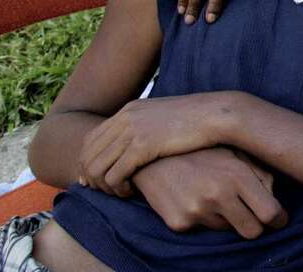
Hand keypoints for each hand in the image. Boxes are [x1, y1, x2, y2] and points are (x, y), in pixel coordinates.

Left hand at [80, 94, 225, 195]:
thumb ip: (146, 126)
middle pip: (88, 154)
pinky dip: (117, 188)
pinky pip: (114, 175)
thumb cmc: (197, 121)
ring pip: (97, 168)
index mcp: (128, 110)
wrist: (216, 114)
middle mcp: (125, 118)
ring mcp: (132, 131)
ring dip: (104, 186)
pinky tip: (130, 192)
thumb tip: (137, 143)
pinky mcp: (142, 146)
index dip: (86, 162)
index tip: (93, 180)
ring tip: (120, 193)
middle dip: (91, 178)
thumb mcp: (164, 117)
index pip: (91, 139)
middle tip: (104, 191)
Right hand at [133, 148, 287, 239]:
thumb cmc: (201, 149)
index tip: (278, 219)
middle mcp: (218, 195)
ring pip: (227, 229)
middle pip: (253, 231)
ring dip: (226, 217)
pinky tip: (193, 197)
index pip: (269, 212)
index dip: (278, 219)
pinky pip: (203, 229)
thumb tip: (275, 198)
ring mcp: (197, 211)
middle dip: (256, 225)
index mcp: (236, 175)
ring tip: (212, 193)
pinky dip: (203, 218)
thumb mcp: (234, 152)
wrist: (151, 152)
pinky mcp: (179, 223)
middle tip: (252, 214)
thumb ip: (260, 173)